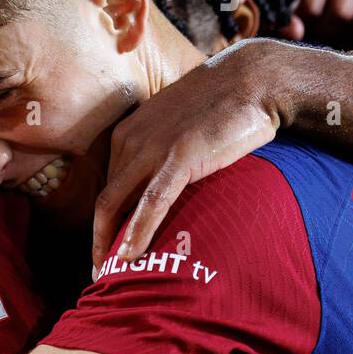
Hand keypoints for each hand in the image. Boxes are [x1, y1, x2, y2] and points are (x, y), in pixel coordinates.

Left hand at [92, 40, 278, 267]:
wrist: (252, 79)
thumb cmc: (223, 103)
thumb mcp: (181, 124)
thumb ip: (167, 149)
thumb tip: (172, 180)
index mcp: (130, 132)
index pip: (109, 185)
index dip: (106, 222)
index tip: (108, 248)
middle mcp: (131, 140)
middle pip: (106, 200)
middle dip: (100, 240)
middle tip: (103, 273)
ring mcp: (153, 148)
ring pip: (116, 204)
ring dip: (110, 243)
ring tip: (111, 274)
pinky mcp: (179, 158)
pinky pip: (151, 203)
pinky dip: (137, 232)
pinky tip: (130, 257)